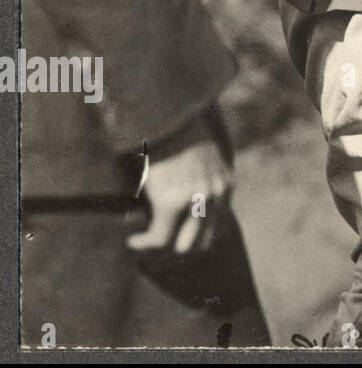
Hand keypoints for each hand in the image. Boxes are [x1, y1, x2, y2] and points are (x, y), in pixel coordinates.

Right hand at [127, 112, 232, 256]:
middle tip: (154, 251)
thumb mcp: (199, 159)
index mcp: (225, 185)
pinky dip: (143, 245)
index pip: (215, 227)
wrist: (161, 115)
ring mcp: (196, 201)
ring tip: (140, 248)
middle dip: (177, 251)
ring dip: (160, 253)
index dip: (190, 237)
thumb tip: (180, 210)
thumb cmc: (174, 134)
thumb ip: (198, 182)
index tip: (169, 241)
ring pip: (181, 247)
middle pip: (202, 243)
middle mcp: (216, 195)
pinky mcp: (171, 204)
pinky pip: (158, 239)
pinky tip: (131, 241)